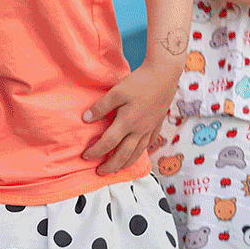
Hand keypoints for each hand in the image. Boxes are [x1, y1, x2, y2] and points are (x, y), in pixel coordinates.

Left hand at [81, 59, 179, 174]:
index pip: (108, 143)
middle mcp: (139, 130)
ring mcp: (149, 129)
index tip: (86, 156)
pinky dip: (140, 153)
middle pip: (123, 155)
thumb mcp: (116, 91)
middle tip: (101, 172)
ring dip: (125, 163)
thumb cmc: (140, 82)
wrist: (163, 75)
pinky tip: (136, 153)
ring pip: (137, 153)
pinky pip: (148, 145)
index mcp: (127, 122)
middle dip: (111, 166)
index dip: (96, 152)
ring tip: (117, 169)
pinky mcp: (157, 125)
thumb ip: (101, 107)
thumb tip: (86, 119)